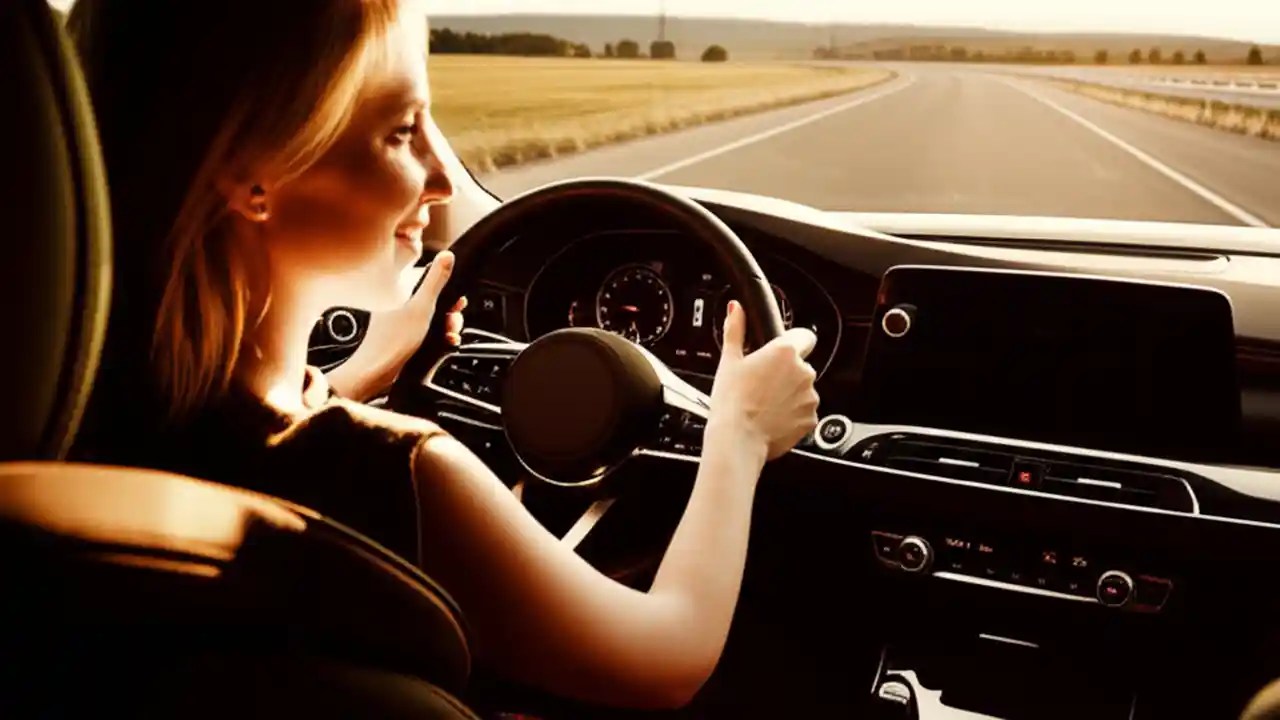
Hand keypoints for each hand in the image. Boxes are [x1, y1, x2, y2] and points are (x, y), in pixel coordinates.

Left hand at [327, 251, 465, 400]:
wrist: (374, 374)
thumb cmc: (391, 342)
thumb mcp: (421, 308)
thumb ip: (435, 282)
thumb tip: (447, 255)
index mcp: (404, 294)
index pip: (434, 285)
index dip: (450, 294)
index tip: (458, 304)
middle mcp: (403, 307)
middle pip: (437, 305)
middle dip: (451, 315)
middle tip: (452, 324)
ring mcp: (404, 325)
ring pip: (435, 322)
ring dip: (447, 329)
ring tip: (448, 337)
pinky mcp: (405, 342)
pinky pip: (429, 336)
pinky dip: (439, 340)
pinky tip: (444, 346)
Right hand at [708, 300, 819, 461]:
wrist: (737, 439)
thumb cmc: (731, 401)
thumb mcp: (729, 360)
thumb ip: (735, 330)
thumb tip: (735, 309)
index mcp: (784, 352)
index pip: (804, 336)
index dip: (792, 343)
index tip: (779, 354)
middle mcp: (803, 372)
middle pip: (801, 366)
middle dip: (787, 373)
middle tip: (763, 385)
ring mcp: (810, 397)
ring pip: (804, 390)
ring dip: (791, 395)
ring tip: (766, 404)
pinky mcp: (811, 420)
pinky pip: (805, 413)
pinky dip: (793, 415)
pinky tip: (772, 419)